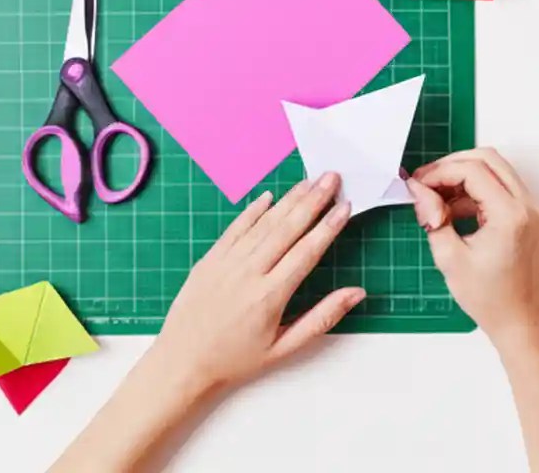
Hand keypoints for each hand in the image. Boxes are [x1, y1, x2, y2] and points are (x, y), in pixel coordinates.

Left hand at [152, 172, 363, 393]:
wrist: (182, 361)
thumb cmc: (235, 359)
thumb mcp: (284, 348)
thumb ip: (322, 317)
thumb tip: (356, 293)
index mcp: (270, 296)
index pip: (307, 252)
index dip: (328, 227)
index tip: (345, 206)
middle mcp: (248, 273)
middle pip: (287, 228)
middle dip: (313, 200)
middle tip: (332, 177)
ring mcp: (226, 262)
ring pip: (263, 223)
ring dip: (289, 199)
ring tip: (310, 181)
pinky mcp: (209, 259)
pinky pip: (235, 228)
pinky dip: (253, 211)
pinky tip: (270, 196)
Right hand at [408, 148, 538, 348]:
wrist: (517, 320)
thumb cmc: (488, 298)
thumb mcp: (450, 258)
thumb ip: (432, 217)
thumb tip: (419, 190)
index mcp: (510, 216)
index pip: (472, 171)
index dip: (440, 172)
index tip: (419, 184)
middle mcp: (527, 206)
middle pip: (488, 159)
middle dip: (452, 165)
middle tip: (427, 183)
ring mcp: (532, 208)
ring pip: (496, 169)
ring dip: (464, 176)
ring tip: (437, 199)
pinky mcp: (529, 214)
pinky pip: (501, 187)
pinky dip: (476, 190)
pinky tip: (454, 209)